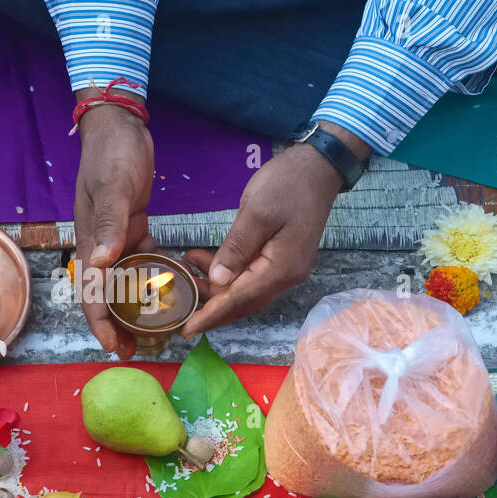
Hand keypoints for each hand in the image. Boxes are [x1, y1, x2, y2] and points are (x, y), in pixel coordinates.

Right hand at [73, 93, 154, 358]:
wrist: (117, 127)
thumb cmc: (113, 155)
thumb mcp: (114, 187)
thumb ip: (109, 223)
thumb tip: (101, 262)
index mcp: (91, 242)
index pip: (91, 294)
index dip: (102, 325)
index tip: (117, 348)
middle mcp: (101, 246)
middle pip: (106, 297)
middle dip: (118, 326)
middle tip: (138, 350)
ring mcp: (116, 238)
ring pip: (125, 282)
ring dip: (137, 307)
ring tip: (157, 329)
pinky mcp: (132, 228)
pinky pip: (142, 260)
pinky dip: (154, 276)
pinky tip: (173, 287)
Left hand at [180, 143, 342, 337]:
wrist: (318, 168)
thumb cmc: (288, 185)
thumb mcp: (256, 212)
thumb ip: (236, 248)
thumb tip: (217, 280)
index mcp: (281, 269)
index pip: (239, 301)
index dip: (211, 316)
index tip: (186, 329)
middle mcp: (285, 277)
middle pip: (242, 303)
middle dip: (209, 306)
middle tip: (178, 304)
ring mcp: (285, 269)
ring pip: (244, 291)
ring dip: (215, 288)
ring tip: (186, 271)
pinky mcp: (281, 258)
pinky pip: (250, 276)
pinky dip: (227, 274)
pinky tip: (204, 260)